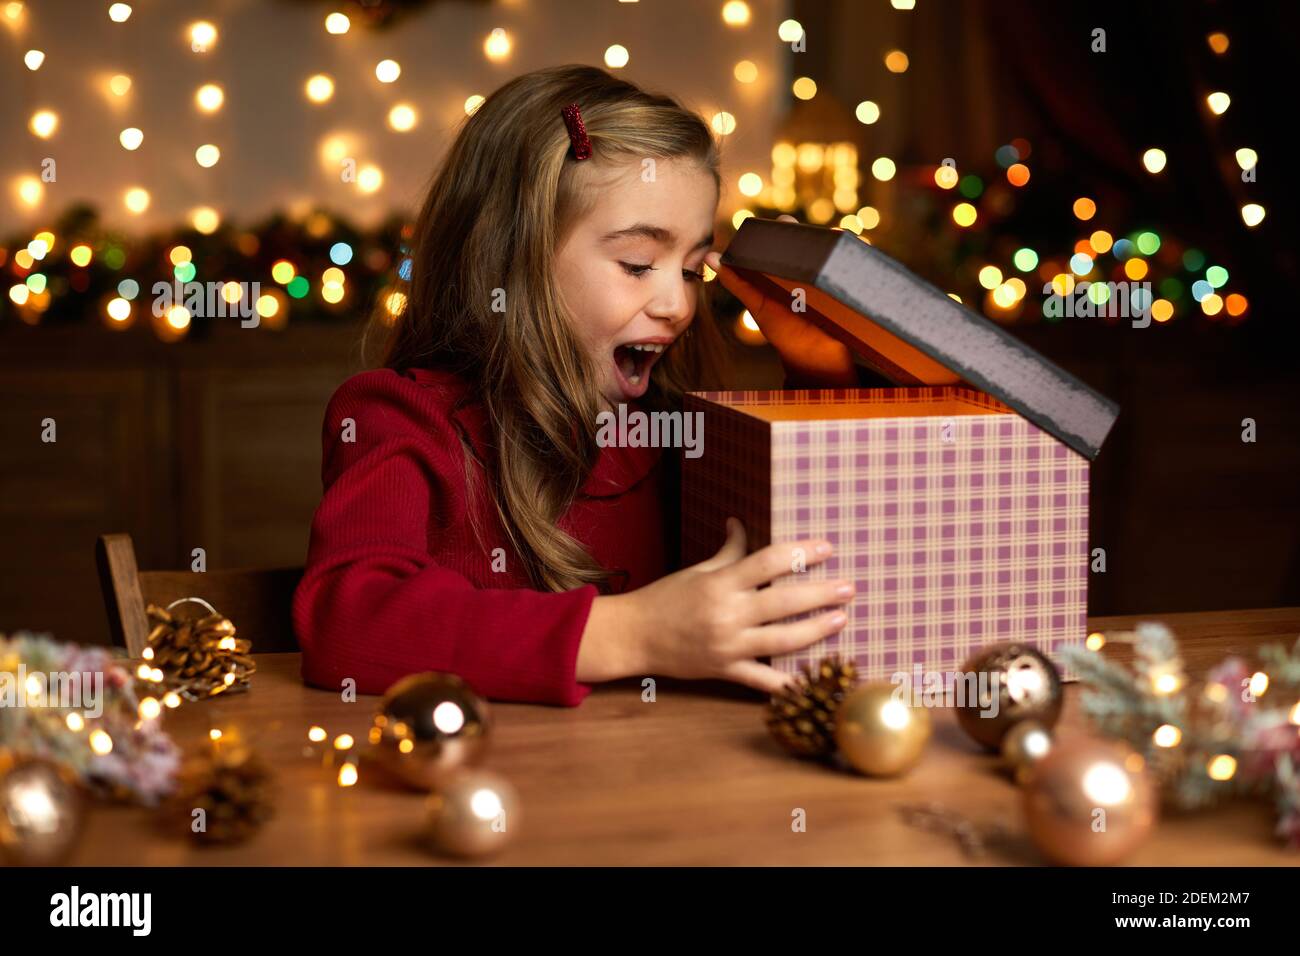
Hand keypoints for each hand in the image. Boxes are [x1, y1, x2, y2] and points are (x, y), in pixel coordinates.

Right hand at [588, 517, 853, 695]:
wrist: (635, 636)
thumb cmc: (665, 598)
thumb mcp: (697, 571)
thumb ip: (728, 552)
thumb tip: (741, 523)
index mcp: (720, 583)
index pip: (768, 562)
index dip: (801, 553)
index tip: (827, 548)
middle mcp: (727, 614)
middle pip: (784, 601)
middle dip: (821, 594)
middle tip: (849, 588)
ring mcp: (728, 645)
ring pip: (782, 640)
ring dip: (816, 630)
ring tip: (841, 620)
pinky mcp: (726, 671)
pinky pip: (762, 680)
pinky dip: (787, 684)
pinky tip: (814, 681)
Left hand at [706, 216, 856, 386]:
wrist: (813, 358)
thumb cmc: (785, 330)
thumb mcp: (759, 305)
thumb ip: (737, 282)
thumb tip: (710, 258)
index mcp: (790, 270)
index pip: (788, 242)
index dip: (785, 231)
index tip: (781, 222)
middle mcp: (812, 270)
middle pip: (813, 243)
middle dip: (810, 234)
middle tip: (804, 229)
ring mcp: (832, 278)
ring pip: (835, 252)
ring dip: (835, 242)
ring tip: (833, 235)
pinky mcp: (849, 289)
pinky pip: (856, 269)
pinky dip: (857, 256)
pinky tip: (857, 248)